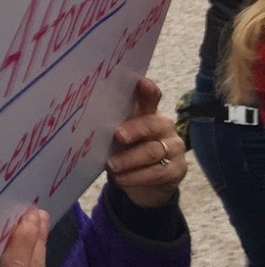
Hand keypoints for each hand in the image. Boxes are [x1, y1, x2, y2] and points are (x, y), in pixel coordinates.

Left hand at [106, 77, 186, 207]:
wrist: (143, 184)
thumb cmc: (127, 150)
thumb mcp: (119, 135)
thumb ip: (113, 123)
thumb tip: (89, 116)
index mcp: (149, 112)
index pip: (152, 97)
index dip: (148, 90)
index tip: (141, 83)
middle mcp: (165, 126)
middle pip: (152, 124)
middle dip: (134, 130)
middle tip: (117, 136)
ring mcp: (174, 147)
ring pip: (153, 151)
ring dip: (130, 159)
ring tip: (112, 165)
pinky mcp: (178, 169)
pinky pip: (158, 173)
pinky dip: (137, 177)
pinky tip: (122, 179)